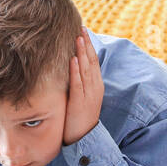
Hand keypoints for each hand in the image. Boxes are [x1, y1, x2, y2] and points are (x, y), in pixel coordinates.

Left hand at [63, 27, 103, 144]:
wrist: (85, 138)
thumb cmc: (80, 117)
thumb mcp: (83, 97)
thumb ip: (79, 82)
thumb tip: (70, 67)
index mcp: (96, 84)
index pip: (93, 61)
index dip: (89, 45)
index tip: (82, 31)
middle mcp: (95, 87)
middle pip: (91, 61)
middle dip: (86, 44)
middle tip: (80, 27)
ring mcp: (89, 95)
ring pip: (86, 70)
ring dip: (82, 53)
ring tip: (78, 38)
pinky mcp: (80, 102)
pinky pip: (78, 84)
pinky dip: (76, 71)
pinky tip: (73, 60)